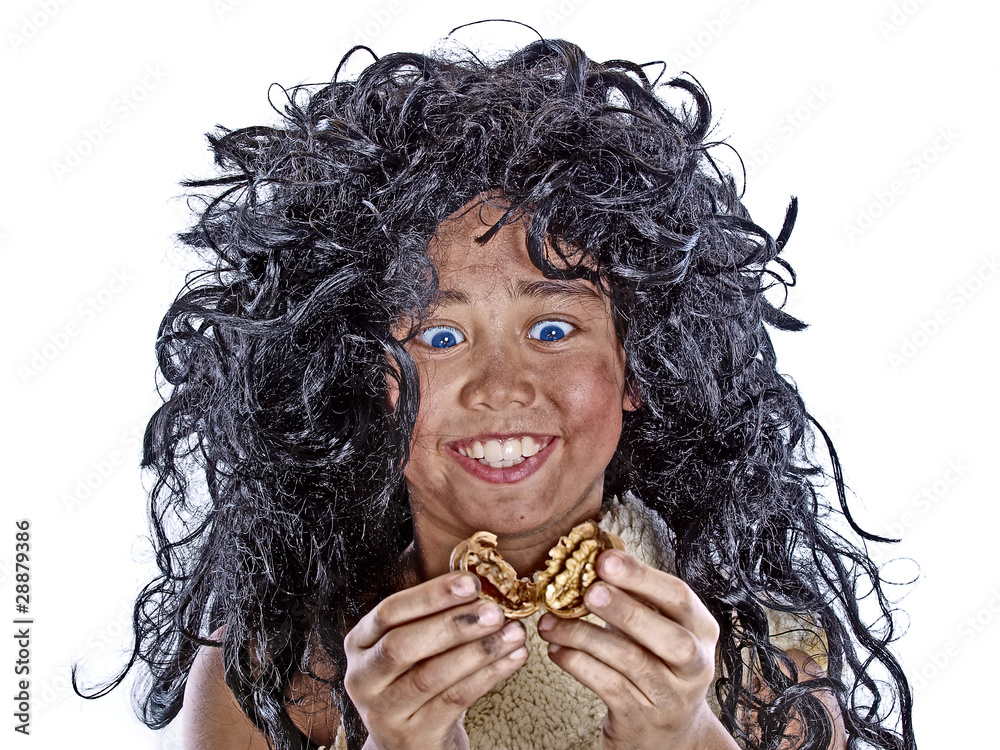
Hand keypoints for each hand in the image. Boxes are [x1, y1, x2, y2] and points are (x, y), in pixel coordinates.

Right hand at [343, 571, 527, 749]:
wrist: (412, 741)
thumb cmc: (416, 680)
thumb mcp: (414, 646)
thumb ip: (434, 616)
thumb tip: (481, 585)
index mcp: (359, 644)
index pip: (388, 612)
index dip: (430, 595)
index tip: (470, 582)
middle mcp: (362, 678)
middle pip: (402, 645)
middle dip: (453, 624)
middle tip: (495, 611)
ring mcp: (384, 712)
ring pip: (432, 675)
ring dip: (479, 650)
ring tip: (514, 633)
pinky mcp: (413, 736)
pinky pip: (454, 700)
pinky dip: (489, 675)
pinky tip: (514, 658)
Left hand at [536, 550, 737, 749]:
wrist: (666, 733)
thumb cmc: (655, 664)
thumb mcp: (656, 628)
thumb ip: (636, 596)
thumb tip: (594, 554)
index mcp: (701, 629)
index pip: (679, 597)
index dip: (642, 576)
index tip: (605, 559)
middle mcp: (695, 665)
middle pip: (667, 636)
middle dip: (624, 610)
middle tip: (588, 591)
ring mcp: (672, 697)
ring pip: (630, 660)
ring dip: (584, 636)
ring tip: (550, 623)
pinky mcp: (643, 719)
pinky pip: (608, 686)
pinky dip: (577, 664)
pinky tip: (556, 650)